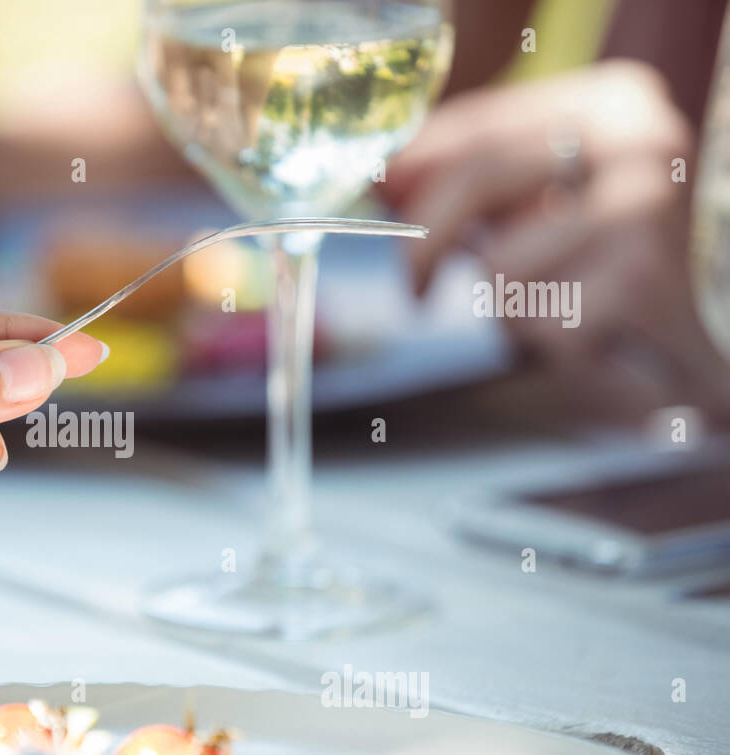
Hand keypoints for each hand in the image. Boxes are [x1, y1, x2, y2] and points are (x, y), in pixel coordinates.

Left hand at [381, 62, 716, 382]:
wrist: (688, 343)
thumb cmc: (599, 267)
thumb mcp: (535, 203)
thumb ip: (467, 182)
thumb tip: (383, 176)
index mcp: (612, 101)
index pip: (481, 124)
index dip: (415, 164)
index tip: (377, 195)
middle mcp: (638, 139)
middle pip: (481, 177)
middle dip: (425, 239)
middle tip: (413, 284)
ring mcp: (645, 207)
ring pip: (500, 263)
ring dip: (506, 301)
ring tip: (555, 301)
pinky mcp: (642, 280)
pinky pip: (534, 318)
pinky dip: (540, 336)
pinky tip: (582, 328)